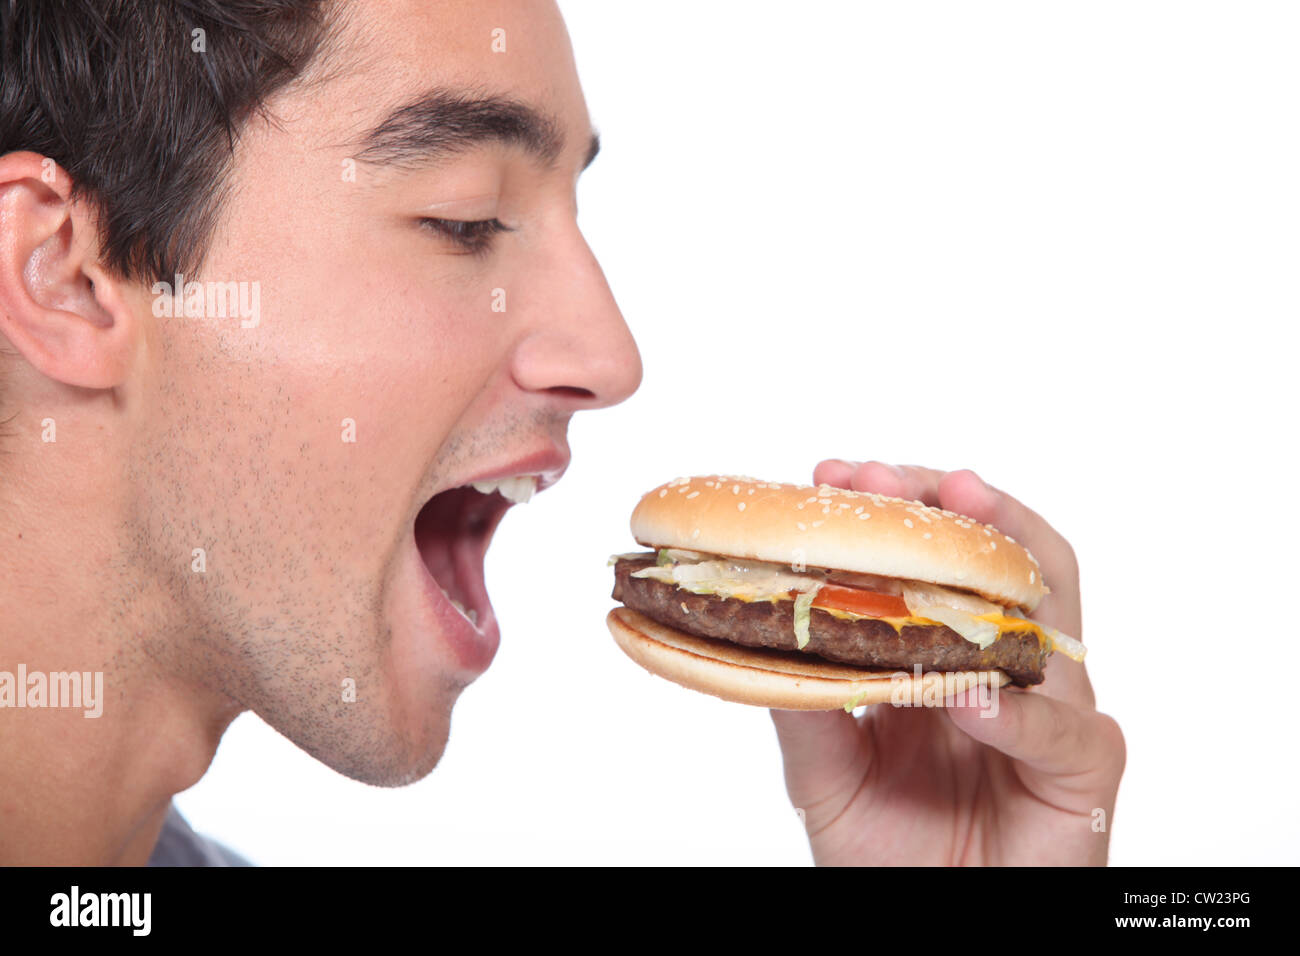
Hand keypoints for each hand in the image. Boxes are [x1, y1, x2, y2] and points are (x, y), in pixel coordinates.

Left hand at [771, 460, 1124, 864]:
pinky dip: (1014, 711)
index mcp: (951, 657)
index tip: (831, 476)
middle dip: (950, 502)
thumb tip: (753, 635)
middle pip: (1004, 560)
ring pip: (1053, 615)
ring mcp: (1052, 715)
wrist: (936, 930)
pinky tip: (968, 694)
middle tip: (880, 476)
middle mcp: (1008, 671)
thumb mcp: (826, 774)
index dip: (897, 508)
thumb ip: (803, 708)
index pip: (942, 558)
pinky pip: (1060, 731)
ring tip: (955, 514)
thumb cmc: (890, 855)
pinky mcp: (1084, 775)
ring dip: (1001, 556)